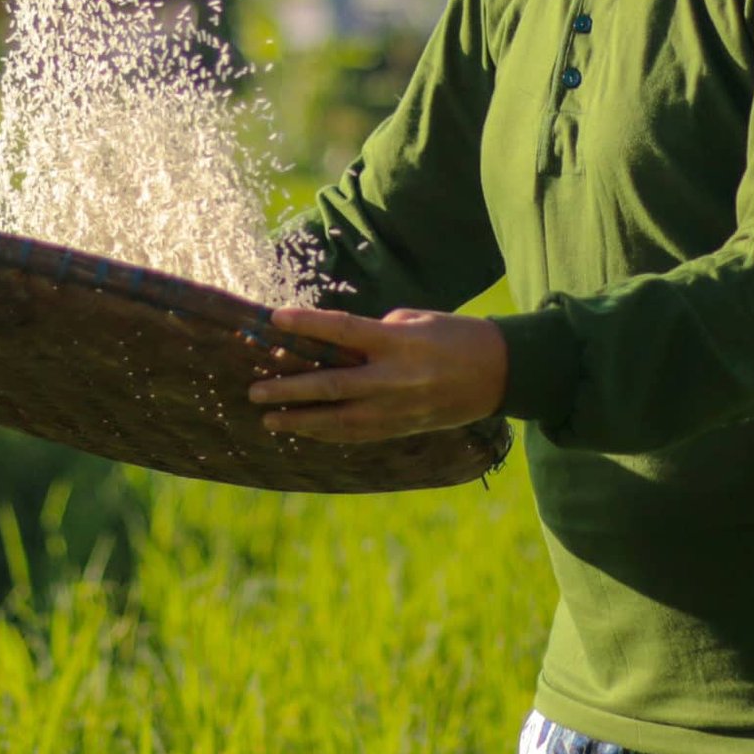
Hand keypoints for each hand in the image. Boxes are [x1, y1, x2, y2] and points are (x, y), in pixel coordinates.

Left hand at [247, 305, 509, 442]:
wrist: (499, 374)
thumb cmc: (454, 335)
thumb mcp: (415, 320)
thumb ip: (374, 332)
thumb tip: (337, 344)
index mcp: (397, 342)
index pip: (341, 331)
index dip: (306, 324)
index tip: (273, 320)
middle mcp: (394, 378)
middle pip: (331, 386)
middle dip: (290, 390)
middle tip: (254, 391)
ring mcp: (398, 409)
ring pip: (339, 420)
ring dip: (300, 421)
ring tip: (269, 418)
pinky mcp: (402, 427)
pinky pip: (357, 434)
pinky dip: (327, 433)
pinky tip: (304, 430)